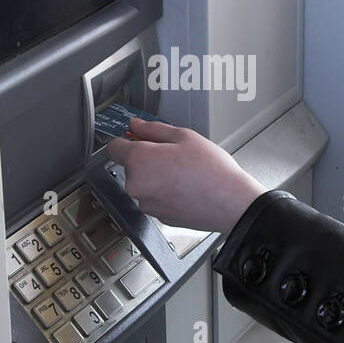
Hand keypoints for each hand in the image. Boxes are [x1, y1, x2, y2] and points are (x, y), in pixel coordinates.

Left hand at [103, 117, 265, 233]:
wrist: (230, 203)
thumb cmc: (211, 170)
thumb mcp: (183, 137)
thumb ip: (153, 129)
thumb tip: (135, 125)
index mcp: (139, 161)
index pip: (114, 148)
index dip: (126, 140)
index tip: (136, 138)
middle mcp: (136, 185)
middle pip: (132, 166)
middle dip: (147, 159)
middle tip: (174, 155)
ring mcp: (147, 204)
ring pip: (145, 184)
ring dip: (157, 177)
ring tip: (184, 173)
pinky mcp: (159, 217)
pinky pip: (156, 198)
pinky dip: (166, 193)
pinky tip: (186, 188)